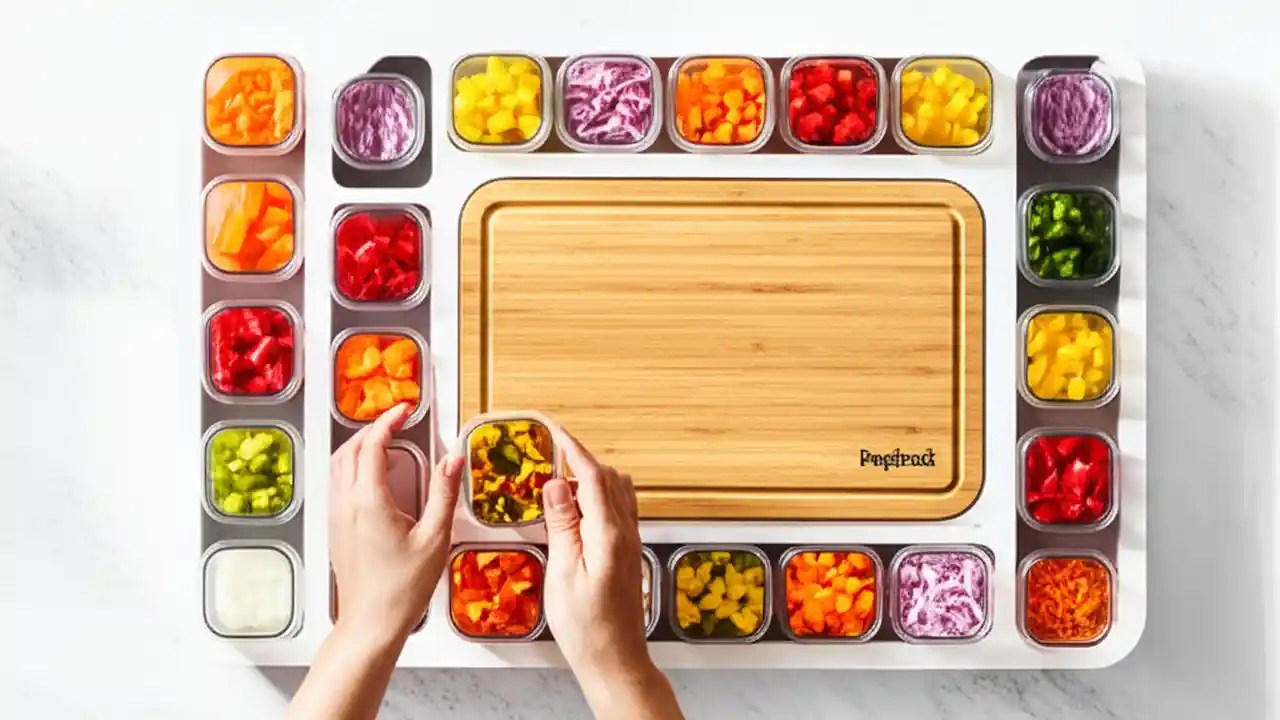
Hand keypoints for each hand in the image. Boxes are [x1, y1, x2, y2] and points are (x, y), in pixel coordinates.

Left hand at [329, 403, 463, 641]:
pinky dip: (354, 468)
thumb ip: (444, 493)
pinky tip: (377, 480)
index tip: (403, 410)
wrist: (371, 623)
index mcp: (369, 501)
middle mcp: (346, 504)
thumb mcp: (435, 537)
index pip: (372, 444)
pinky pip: (338, 485)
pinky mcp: (335, 529)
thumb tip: (454, 458)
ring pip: (339, 466)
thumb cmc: (403, 588)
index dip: (387, 421)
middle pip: (349, 449)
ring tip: (387, 445)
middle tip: (396, 423)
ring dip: (359, 448)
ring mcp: (336, 516)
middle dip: (371, 430)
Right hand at [542, 429, 681, 719]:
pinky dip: (599, 497)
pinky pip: (618, 509)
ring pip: (617, 491)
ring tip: (559, 484)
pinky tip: (576, 510)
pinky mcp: (628, 552)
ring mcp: (631, 541)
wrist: (614, 659)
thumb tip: (556, 484)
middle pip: (609, 477)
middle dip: (580, 460)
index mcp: (610, 534)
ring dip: (591, 478)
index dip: (574, 448)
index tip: (554, 430)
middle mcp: (627, 532)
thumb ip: (562, 524)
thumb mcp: (563, 573)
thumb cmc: (586, 627)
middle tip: (549, 457)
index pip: (594, 476)